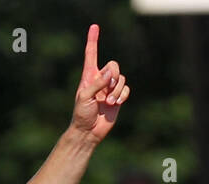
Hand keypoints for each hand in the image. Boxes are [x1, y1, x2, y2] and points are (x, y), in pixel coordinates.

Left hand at [70, 24, 128, 144]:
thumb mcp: (84, 97)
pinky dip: (123, 96)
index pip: (91, 55)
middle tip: (107, 89)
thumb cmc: (81, 115)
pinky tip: (115, 104)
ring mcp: (109, 89)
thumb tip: (110, 72)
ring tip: (108, 103)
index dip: (93, 40)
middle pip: (114, 65)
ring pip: (122, 79)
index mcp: (88, 77)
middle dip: (114, 75)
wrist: (88, 132)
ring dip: (116, 91)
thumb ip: (97, 83)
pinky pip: (126, 89)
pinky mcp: (117, 97)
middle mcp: (100, 80)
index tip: (94, 26)